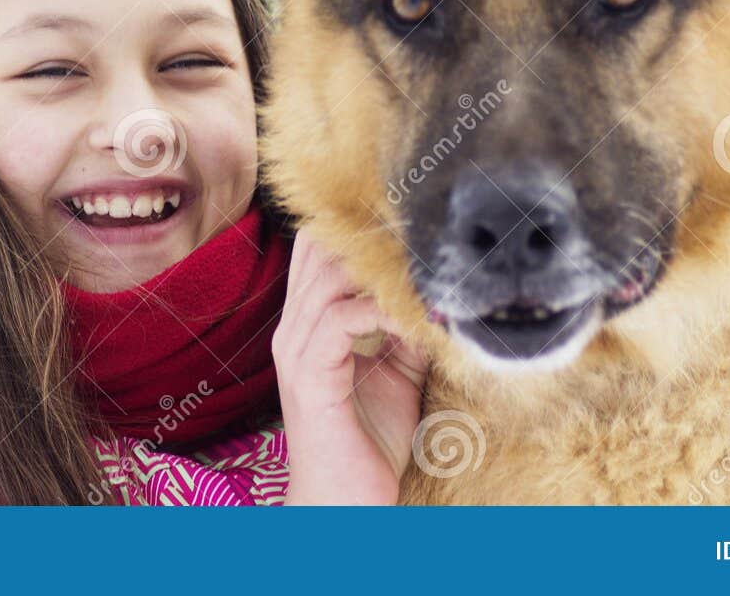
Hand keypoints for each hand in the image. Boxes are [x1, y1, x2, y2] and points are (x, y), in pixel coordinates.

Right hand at [273, 226, 428, 504]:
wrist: (347, 505)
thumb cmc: (369, 443)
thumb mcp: (399, 373)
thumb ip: (408, 330)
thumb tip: (436, 293)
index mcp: (308, 324)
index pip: (318, 249)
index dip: (358, 226)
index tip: (410, 223)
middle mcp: (293, 329)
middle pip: (318, 247)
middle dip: (370, 236)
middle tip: (421, 235)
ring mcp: (295, 350)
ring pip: (328, 275)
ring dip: (381, 270)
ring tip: (423, 271)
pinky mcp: (308, 375)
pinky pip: (340, 318)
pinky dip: (382, 310)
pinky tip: (415, 319)